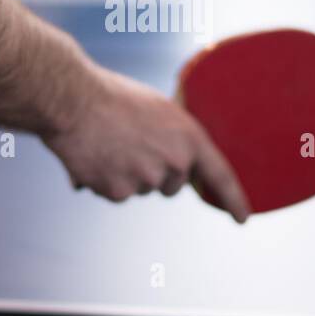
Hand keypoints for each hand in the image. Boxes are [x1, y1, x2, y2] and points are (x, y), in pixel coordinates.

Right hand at [43, 67, 249, 222]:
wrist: (72, 100)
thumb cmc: (112, 96)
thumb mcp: (157, 109)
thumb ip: (173, 138)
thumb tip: (175, 165)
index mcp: (189, 136)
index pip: (220, 175)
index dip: (234, 200)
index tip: (242, 219)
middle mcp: (175, 161)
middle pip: (171, 185)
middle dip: (153, 172)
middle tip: (128, 142)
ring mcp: (148, 179)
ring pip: (141, 189)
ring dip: (125, 175)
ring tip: (107, 144)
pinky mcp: (120, 192)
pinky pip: (116, 194)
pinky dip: (103, 181)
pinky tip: (94, 156)